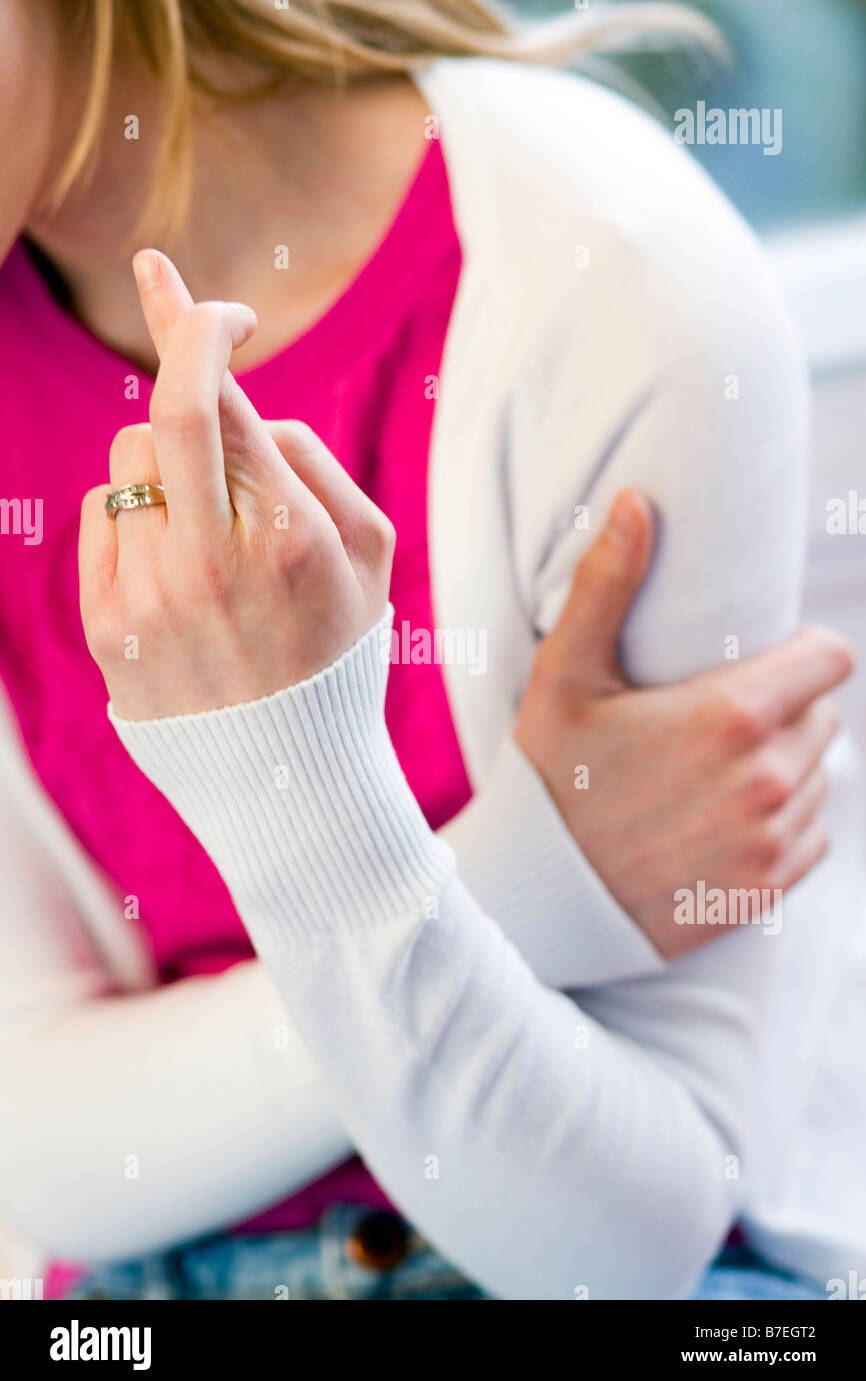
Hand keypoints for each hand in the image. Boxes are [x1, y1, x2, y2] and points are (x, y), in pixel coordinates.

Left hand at [79, 251, 394, 720]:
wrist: (288, 779)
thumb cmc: (339, 654)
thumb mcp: (373, 558)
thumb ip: (317, 466)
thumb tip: (252, 412)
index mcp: (288, 538)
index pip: (220, 398)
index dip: (195, 324)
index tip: (172, 279)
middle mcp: (210, 562)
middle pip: (162, 411)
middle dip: (173, 349)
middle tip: (182, 319)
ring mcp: (150, 597)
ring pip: (127, 464)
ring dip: (166, 460)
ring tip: (207, 520)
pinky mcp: (108, 627)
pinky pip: (104, 520)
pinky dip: (137, 516)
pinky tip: (174, 562)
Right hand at [514, 492, 854, 958]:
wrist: (533, 896)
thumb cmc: (545, 776)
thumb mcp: (564, 675)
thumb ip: (607, 587)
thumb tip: (637, 503)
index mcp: (731, 715)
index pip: (830, 659)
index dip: (800, 651)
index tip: (759, 660)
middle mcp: (765, 781)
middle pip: (823, 719)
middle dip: (784, 711)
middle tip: (718, 720)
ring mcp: (769, 842)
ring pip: (818, 780)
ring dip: (783, 768)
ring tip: (714, 772)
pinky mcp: (764, 892)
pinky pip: (812, 840)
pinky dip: (782, 826)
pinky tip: (723, 821)